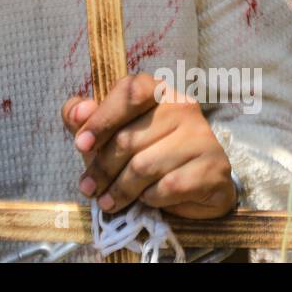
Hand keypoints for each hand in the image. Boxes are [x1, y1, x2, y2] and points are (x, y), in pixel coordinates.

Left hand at [61, 73, 235, 218]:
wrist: (196, 185)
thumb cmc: (147, 153)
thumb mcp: (111, 134)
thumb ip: (88, 120)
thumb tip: (78, 112)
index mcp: (157, 90)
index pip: (129, 93)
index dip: (101, 120)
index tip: (80, 145)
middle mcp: (182, 106)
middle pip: (129, 138)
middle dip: (102, 168)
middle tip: (88, 188)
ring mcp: (201, 136)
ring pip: (145, 166)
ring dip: (120, 190)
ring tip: (108, 202)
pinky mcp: (213, 168)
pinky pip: (168, 187)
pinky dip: (150, 199)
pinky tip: (146, 200)